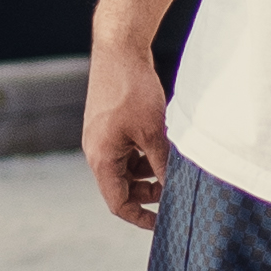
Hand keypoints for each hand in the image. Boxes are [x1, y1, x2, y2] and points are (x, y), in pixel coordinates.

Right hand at [81, 36, 169, 227]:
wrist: (119, 47)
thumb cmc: (133, 89)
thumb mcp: (153, 132)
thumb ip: (162, 166)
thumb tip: (175, 192)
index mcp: (101, 157)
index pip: (117, 202)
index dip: (140, 217)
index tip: (163, 223)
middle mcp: (96, 149)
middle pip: (121, 186)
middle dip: (147, 193)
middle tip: (175, 188)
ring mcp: (101, 135)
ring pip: (125, 168)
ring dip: (147, 171)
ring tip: (171, 163)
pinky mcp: (108, 123)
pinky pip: (124, 149)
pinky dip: (142, 153)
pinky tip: (161, 143)